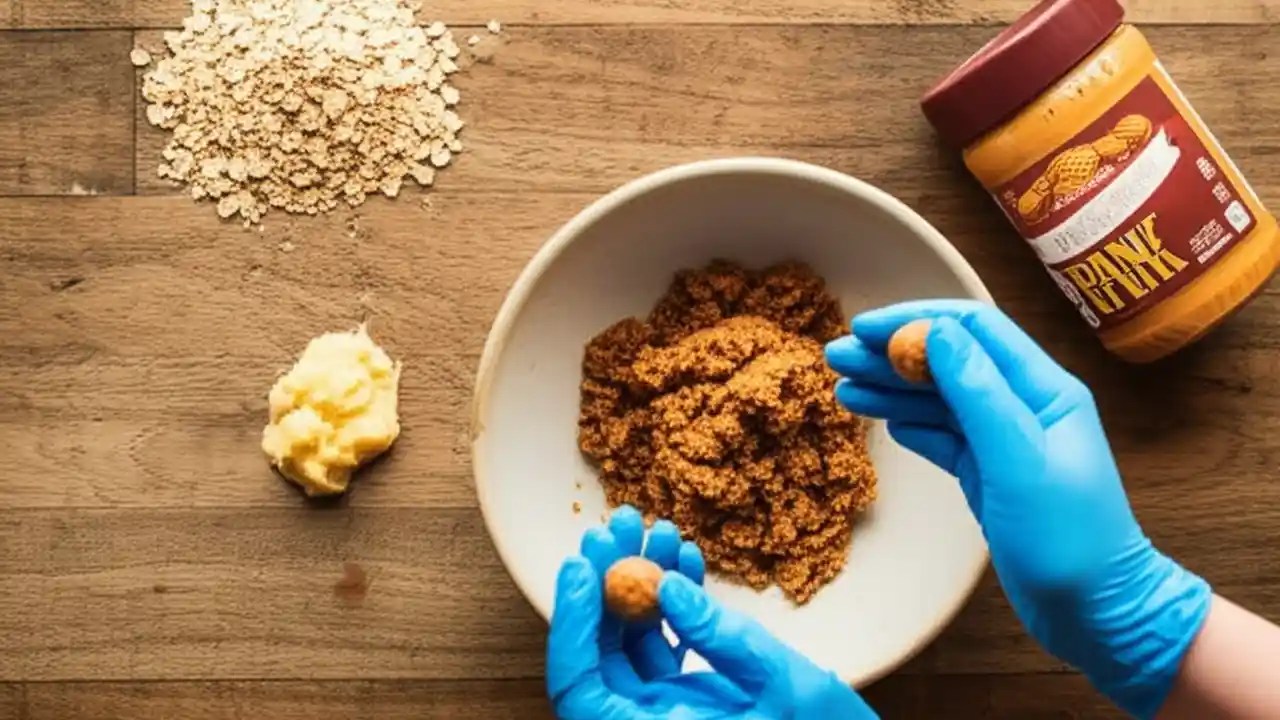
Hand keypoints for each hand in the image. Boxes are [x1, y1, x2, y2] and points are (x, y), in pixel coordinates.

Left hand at [547, 505, 876, 719]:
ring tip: (660, 531)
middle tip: (617, 527)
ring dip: (638, 583)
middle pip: (597, 655)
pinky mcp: (680, 697)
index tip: (581, 567)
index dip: (571, 625)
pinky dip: (668, 603)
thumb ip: (718, 635)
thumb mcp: (775, 681)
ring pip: (625, 645)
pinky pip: (657, 646)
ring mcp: (660, 712)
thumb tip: (664, 585)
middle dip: (605, 583)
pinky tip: (685, 562)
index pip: (579, 688)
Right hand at [825, 300, 1210, 718]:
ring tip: (842, 386)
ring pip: (940, 398)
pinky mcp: (990, 475)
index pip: (973, 330)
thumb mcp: (1019, 461)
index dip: (916, 320)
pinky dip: (910, 423)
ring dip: (892, 388)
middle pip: (950, 360)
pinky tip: (883, 418)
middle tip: (837, 355)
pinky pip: (943, 436)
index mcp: (1043, 391)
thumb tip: (935, 332)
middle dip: (892, 353)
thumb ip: (978, 393)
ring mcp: (1006, 442)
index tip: (864, 327)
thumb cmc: (1069, 542)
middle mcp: (1024, 407)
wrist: (1098, 615)